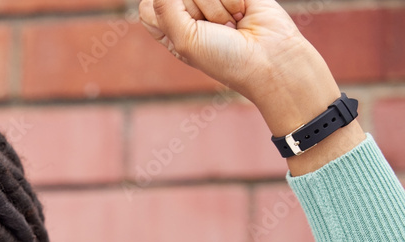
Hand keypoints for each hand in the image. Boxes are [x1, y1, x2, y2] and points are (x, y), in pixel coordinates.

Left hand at [139, 0, 365, 172]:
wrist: (269, 58)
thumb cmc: (224, 58)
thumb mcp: (185, 40)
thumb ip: (165, 8)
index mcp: (168, 31)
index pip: (148, 7)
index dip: (162, 11)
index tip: (185, 30)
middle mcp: (188, 14)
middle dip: (196, 13)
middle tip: (214, 32)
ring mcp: (212, 0)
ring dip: (217, 8)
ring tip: (230, 25)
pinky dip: (232, 0)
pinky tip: (242, 14)